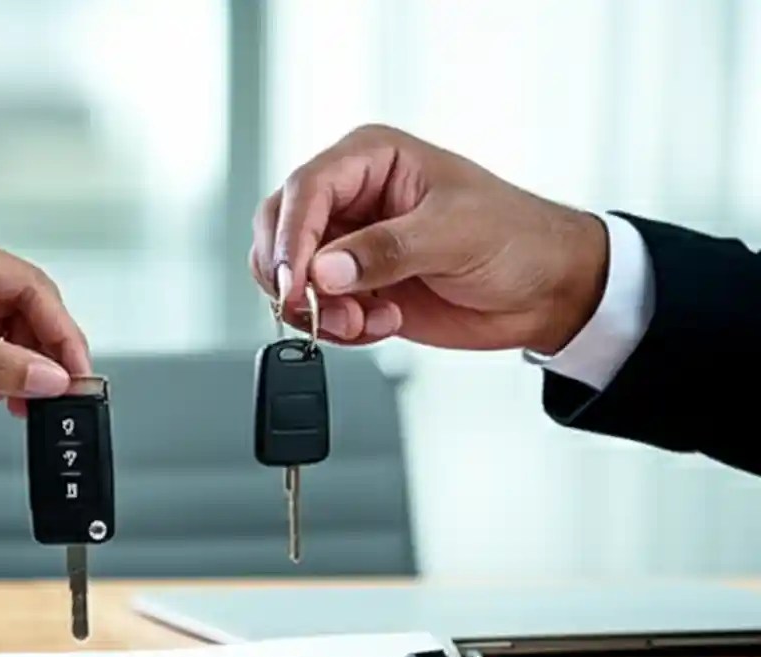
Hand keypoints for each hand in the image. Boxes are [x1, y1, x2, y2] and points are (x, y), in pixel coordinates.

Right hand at [249, 124, 608, 354]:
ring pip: (289, 276)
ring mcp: (349, 244)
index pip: (306, 189)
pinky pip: (315, 310)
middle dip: (292, 277)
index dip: (291, 237)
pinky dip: (336, 327)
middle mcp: (351, 198)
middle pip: (279, 230)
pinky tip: (381, 324)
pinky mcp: (355, 286)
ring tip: (362, 322)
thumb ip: (385, 250)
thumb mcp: (454, 234)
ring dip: (316, 309)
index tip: (296, 282)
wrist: (546, 290)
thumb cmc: (517, 238)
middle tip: (319, 309)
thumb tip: (326, 269)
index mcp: (371, 159)